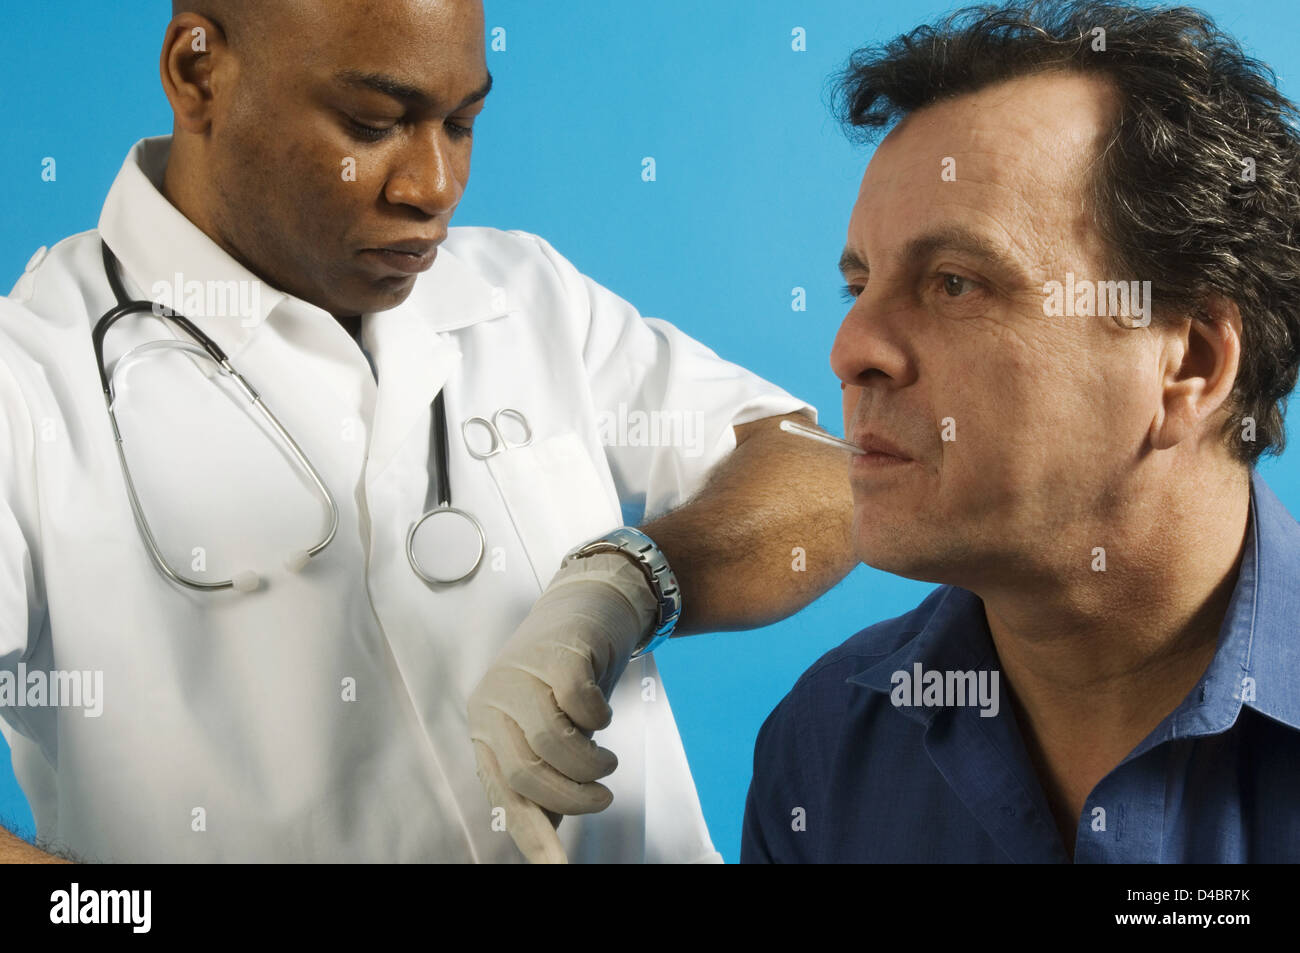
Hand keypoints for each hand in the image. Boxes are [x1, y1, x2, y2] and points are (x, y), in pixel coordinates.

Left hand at [469, 552, 656, 862]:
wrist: (587, 604)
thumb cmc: (566, 677)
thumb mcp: (550, 729)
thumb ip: (545, 777)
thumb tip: (550, 837)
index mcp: (485, 727)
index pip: (502, 793)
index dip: (533, 835)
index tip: (558, 868)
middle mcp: (492, 701)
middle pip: (524, 771)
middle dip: (571, 798)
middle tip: (602, 799)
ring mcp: (520, 674)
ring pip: (550, 743)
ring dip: (589, 764)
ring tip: (607, 762)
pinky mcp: (555, 653)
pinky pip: (578, 704)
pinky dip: (599, 720)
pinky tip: (603, 715)